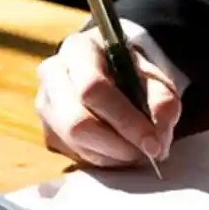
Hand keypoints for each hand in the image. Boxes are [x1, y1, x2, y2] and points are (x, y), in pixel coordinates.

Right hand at [36, 29, 181, 166]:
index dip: (125, 121)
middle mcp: (53, 75)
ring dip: (113, 156)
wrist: (110, 72)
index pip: (93, 88)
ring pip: (74, 143)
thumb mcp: (155, 78)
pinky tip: (120, 151)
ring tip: (138, 152)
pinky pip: (75, 155)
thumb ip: (162, 102)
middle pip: (77, 122)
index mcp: (79, 50)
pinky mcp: (48, 132)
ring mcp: (45, 105)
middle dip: (118, 145)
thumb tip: (157, 139)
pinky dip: (104, 160)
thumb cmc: (131, 74)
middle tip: (147, 153)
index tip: (153, 143)